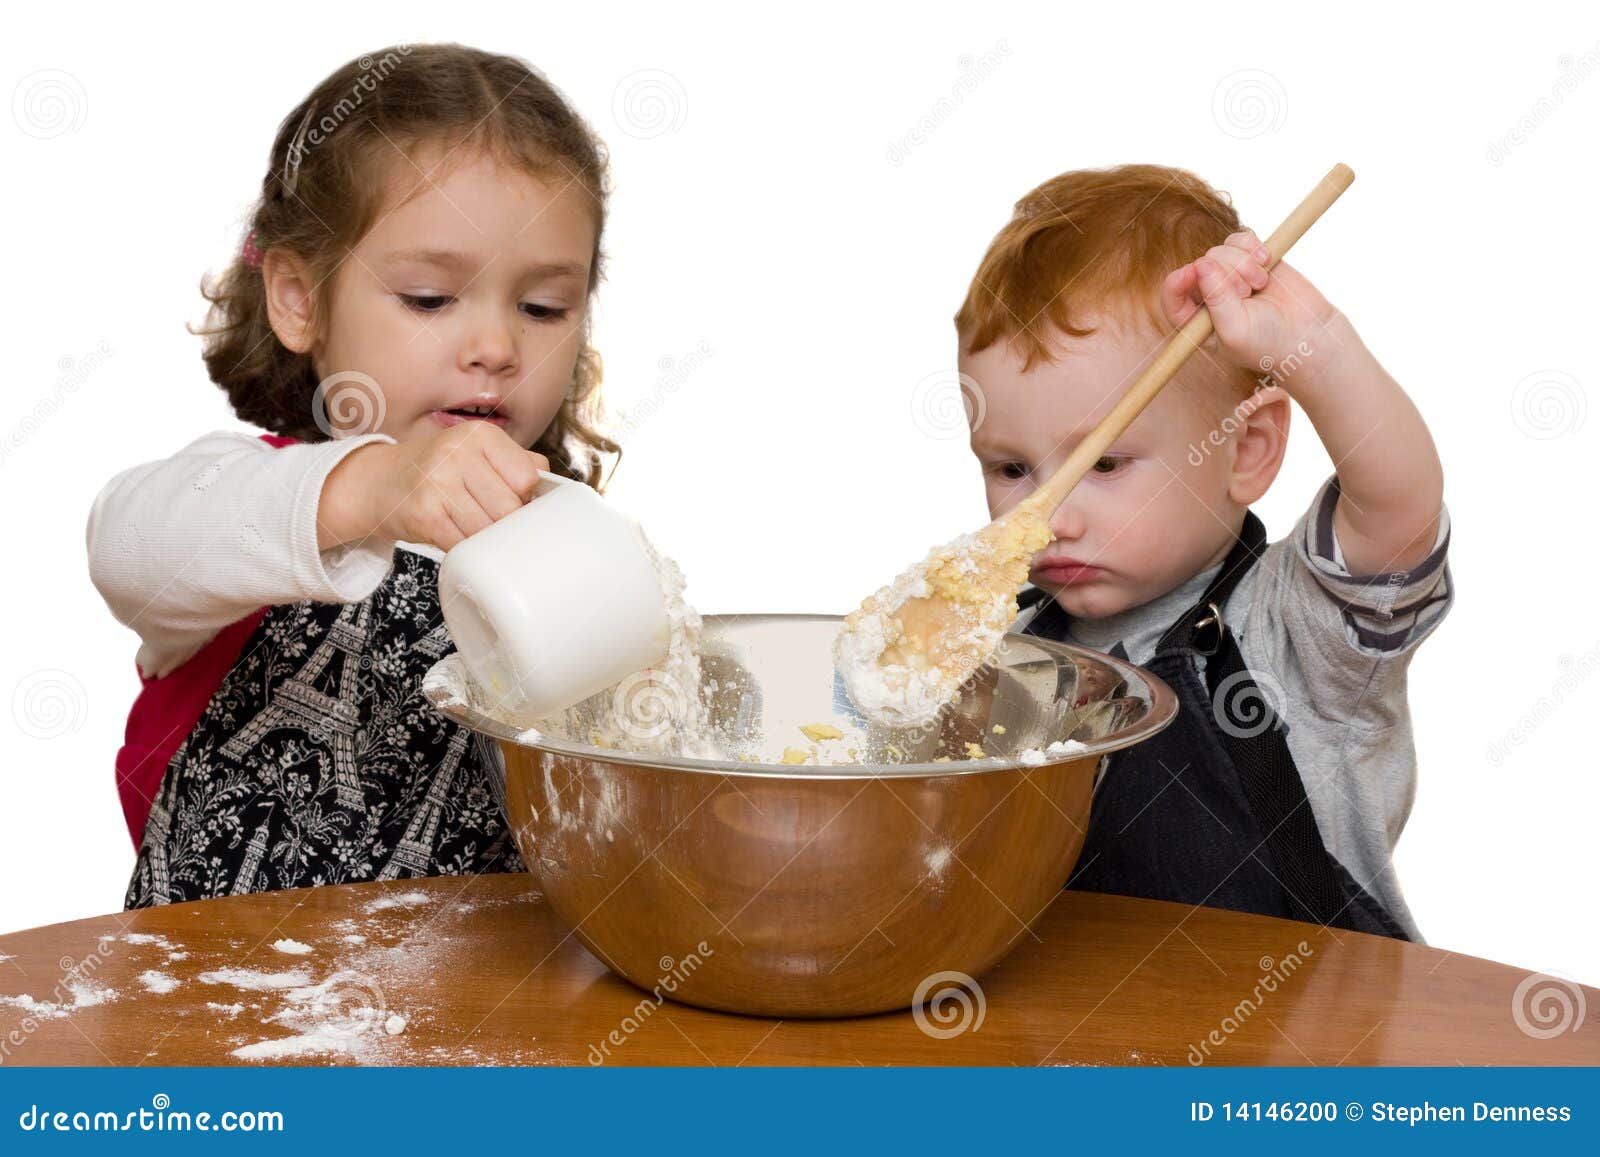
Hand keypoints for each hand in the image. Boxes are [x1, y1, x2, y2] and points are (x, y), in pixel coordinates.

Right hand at [320, 422, 547, 551]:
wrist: (381, 482)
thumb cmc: (441, 471)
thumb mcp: (478, 453)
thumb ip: (520, 463)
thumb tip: (556, 490)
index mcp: (480, 435)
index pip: (528, 478)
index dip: (525, 498)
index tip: (512, 502)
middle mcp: (458, 452)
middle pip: (510, 508)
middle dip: (505, 522)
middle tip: (488, 518)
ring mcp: (437, 482)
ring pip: (488, 530)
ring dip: (484, 538)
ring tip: (469, 525)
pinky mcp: (424, 513)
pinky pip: (463, 545)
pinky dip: (464, 549)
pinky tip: (453, 534)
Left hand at [1160, 229, 1338, 386]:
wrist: (1308, 334)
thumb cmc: (1267, 343)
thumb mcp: (1235, 329)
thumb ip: (1216, 298)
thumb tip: (1200, 263)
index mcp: (1194, 320)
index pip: (1172, 294)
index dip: (1179, 280)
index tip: (1196, 271)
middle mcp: (1207, 296)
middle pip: (1200, 265)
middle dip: (1226, 273)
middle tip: (1247, 293)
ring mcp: (1228, 276)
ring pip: (1220, 250)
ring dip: (1242, 263)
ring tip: (1260, 283)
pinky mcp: (1250, 260)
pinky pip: (1239, 239)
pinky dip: (1252, 246)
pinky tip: (1267, 260)